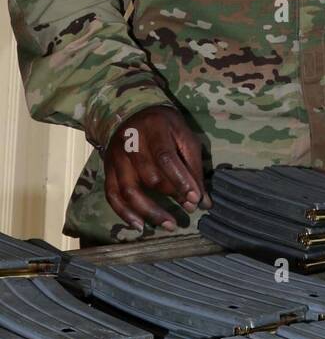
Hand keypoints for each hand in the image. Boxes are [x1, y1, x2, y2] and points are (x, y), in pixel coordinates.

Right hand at [103, 105, 210, 231]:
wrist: (132, 113)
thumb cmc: (165, 126)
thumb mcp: (184, 135)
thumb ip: (193, 166)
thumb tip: (203, 200)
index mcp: (154, 128)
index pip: (165, 158)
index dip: (180, 180)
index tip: (194, 199)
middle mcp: (130, 143)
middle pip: (149, 176)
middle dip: (171, 195)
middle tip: (189, 208)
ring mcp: (116, 157)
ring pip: (129, 189)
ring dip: (150, 211)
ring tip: (169, 225)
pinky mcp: (107, 169)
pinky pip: (112, 195)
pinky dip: (124, 213)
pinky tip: (140, 225)